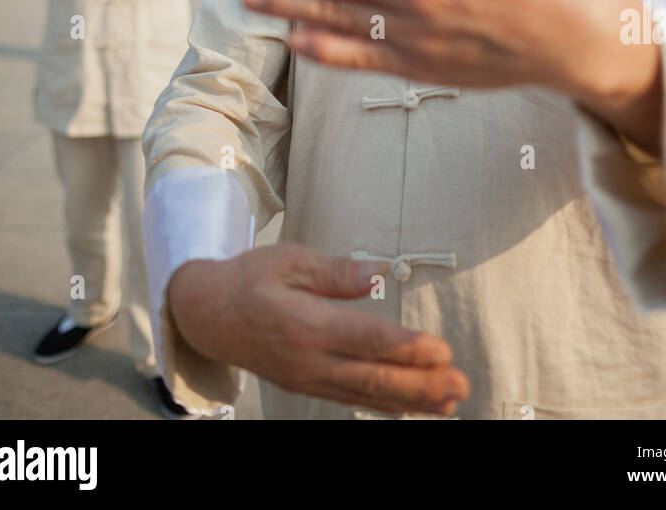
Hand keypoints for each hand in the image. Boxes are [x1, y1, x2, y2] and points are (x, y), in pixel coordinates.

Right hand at [168, 243, 469, 415]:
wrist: (205, 316)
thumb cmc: (249, 280)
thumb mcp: (288, 260)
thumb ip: (335, 272)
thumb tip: (377, 272)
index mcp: (303, 323)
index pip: (364, 340)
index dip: (404, 347)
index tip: (439, 350)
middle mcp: (308, 360)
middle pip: (372, 377)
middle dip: (421, 384)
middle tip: (460, 383)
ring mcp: (307, 379)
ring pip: (366, 394)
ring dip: (411, 400)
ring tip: (450, 401)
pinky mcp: (307, 386)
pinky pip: (352, 398)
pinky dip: (385, 404)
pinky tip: (411, 406)